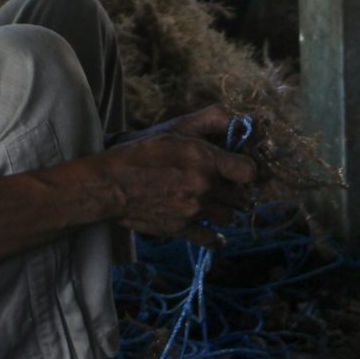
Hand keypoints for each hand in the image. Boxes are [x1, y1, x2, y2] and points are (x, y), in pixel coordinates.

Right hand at [94, 104, 257, 245]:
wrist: (109, 185)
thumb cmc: (141, 152)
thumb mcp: (177, 127)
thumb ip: (212, 119)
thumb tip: (242, 120)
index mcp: (205, 160)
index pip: (250, 171)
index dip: (250, 169)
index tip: (242, 168)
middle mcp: (204, 188)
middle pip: (241, 196)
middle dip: (235, 189)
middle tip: (224, 184)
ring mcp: (194, 211)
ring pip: (230, 217)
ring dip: (225, 209)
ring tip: (213, 201)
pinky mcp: (181, 229)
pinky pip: (211, 239)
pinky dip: (217, 237)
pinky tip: (217, 234)